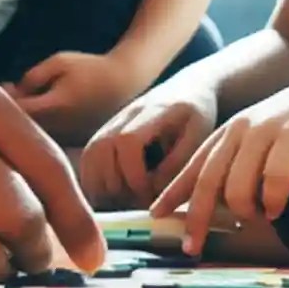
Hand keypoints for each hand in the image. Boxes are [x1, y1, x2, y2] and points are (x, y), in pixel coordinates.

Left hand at [4, 52, 141, 145]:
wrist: (124, 84)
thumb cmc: (90, 68)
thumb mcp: (59, 61)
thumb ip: (32, 76)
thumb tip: (13, 93)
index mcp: (54, 107)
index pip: (17, 112)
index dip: (4, 100)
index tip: (6, 85)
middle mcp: (59, 128)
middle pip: (21, 128)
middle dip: (12, 110)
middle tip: (12, 89)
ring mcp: (67, 139)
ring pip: (34, 136)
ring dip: (25, 119)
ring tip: (29, 98)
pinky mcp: (74, 144)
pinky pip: (49, 139)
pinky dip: (40, 127)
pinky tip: (44, 110)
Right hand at [78, 78, 217, 209]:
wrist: (188, 86)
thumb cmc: (198, 113)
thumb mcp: (200, 136)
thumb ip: (178, 162)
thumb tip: (154, 190)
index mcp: (154, 111)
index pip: (128, 140)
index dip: (134, 173)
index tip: (149, 194)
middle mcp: (128, 113)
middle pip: (102, 148)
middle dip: (116, 183)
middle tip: (136, 201)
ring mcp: (114, 119)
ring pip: (90, 153)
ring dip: (100, 183)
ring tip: (122, 200)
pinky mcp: (107, 129)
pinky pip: (89, 155)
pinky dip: (93, 178)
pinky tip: (110, 194)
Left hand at [151, 71, 288, 254]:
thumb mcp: (266, 134)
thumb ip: (244, 160)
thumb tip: (227, 203)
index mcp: (231, 132)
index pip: (194, 167)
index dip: (173, 193)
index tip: (155, 216)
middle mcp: (241, 131)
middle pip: (206, 182)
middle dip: (196, 219)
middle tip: (191, 247)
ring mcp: (266, 133)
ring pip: (237, 188)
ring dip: (245, 211)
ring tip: (261, 216)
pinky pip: (273, 183)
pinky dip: (273, 202)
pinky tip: (279, 209)